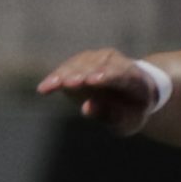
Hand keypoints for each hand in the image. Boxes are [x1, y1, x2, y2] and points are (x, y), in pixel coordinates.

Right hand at [36, 48, 161, 135]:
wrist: (130, 96)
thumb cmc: (131, 112)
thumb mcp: (129, 122)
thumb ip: (112, 116)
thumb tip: (87, 108)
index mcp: (136, 78)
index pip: (122, 74)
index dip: (107, 76)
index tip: (92, 80)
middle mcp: (116, 62)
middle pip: (98, 66)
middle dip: (83, 73)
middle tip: (70, 82)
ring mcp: (97, 59)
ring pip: (80, 64)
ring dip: (66, 74)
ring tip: (52, 85)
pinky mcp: (80, 62)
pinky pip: (66, 69)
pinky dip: (56, 78)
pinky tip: (44, 89)